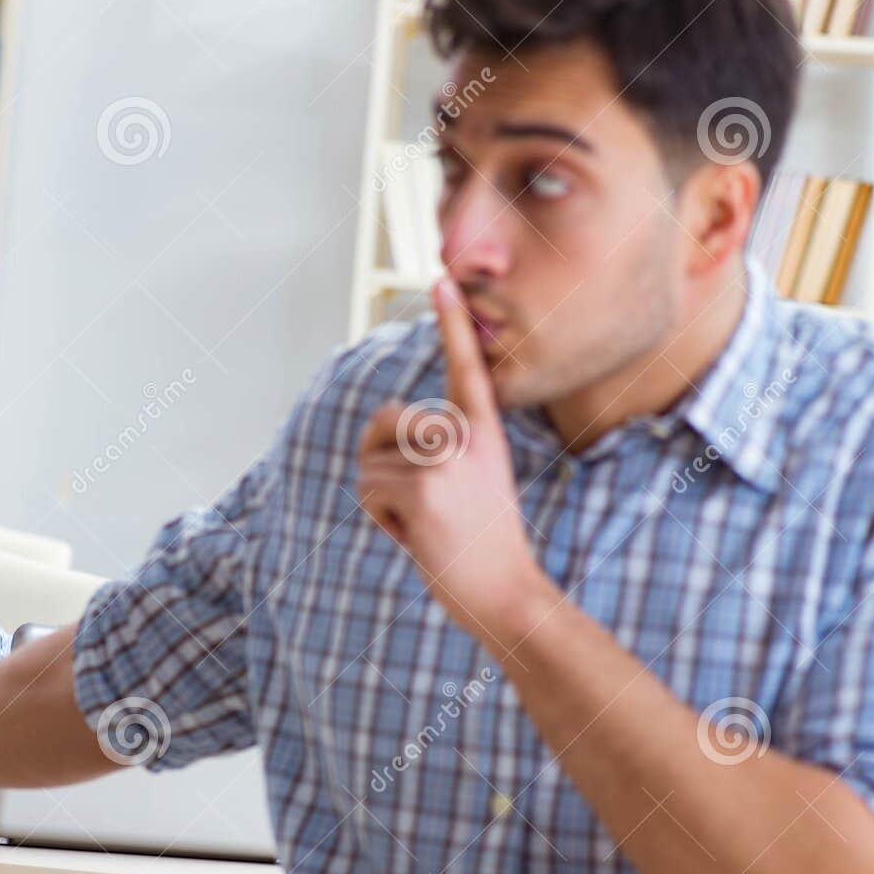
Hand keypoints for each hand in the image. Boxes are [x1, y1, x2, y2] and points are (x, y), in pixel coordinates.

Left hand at [357, 275, 545, 645]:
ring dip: (382, 498)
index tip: (441, 281)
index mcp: (484, 433)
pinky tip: (416, 537)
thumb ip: (441, 452)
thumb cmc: (484, 547)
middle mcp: (464, 436)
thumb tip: (388, 426)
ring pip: (369, 460)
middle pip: (383, 420)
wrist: (507, 593)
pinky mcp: (422, 487)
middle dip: (380, 461)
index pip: (465, 369)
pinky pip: (367, 489)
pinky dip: (379, 520)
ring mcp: (443, 459)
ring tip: (423, 523)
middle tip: (420, 504)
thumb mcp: (474, 484)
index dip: (452, 324)